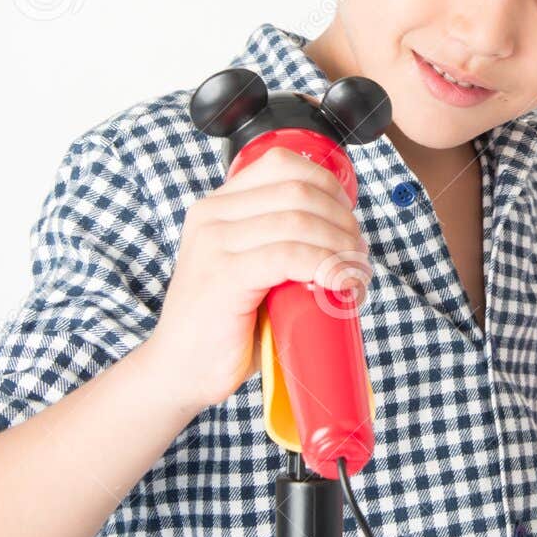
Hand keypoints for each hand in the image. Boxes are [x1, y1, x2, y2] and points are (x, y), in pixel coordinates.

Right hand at [146, 147, 370, 410]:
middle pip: (299, 191)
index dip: (328, 186)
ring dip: (341, 247)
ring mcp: (214, 244)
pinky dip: (326, 266)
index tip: (347, 220)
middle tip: (357, 257)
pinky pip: (290, 256)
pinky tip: (341, 285)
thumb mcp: (250, 267)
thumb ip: (279, 241)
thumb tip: (345, 233)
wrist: (179, 372)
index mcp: (218, 206)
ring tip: (354, 276)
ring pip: (300, 222)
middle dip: (343, 221)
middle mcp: (212, 215)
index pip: (283, 164)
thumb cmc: (225, 324)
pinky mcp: (224, 276)